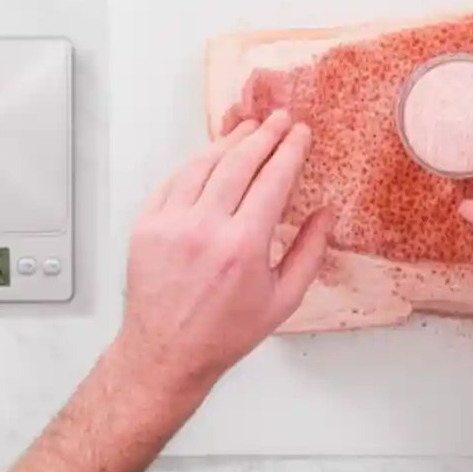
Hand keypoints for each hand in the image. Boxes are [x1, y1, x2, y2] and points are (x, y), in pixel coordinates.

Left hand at [118, 110, 332, 396]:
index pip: (273, 179)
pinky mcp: (147, 226)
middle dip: (263, 135)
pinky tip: (212, 154)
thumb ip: (310, 252)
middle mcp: (205, 228)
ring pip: (203, 164)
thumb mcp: (284, 300)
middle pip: (239, 162)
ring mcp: (171, 224)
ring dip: (229, 141)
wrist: (166, 353)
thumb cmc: (226, 332)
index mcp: (243, 246)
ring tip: (249, 127)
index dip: (290, 150)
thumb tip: (326, 213)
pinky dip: (196, 162)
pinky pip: (174, 180)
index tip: (301, 133)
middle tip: (279, 119)